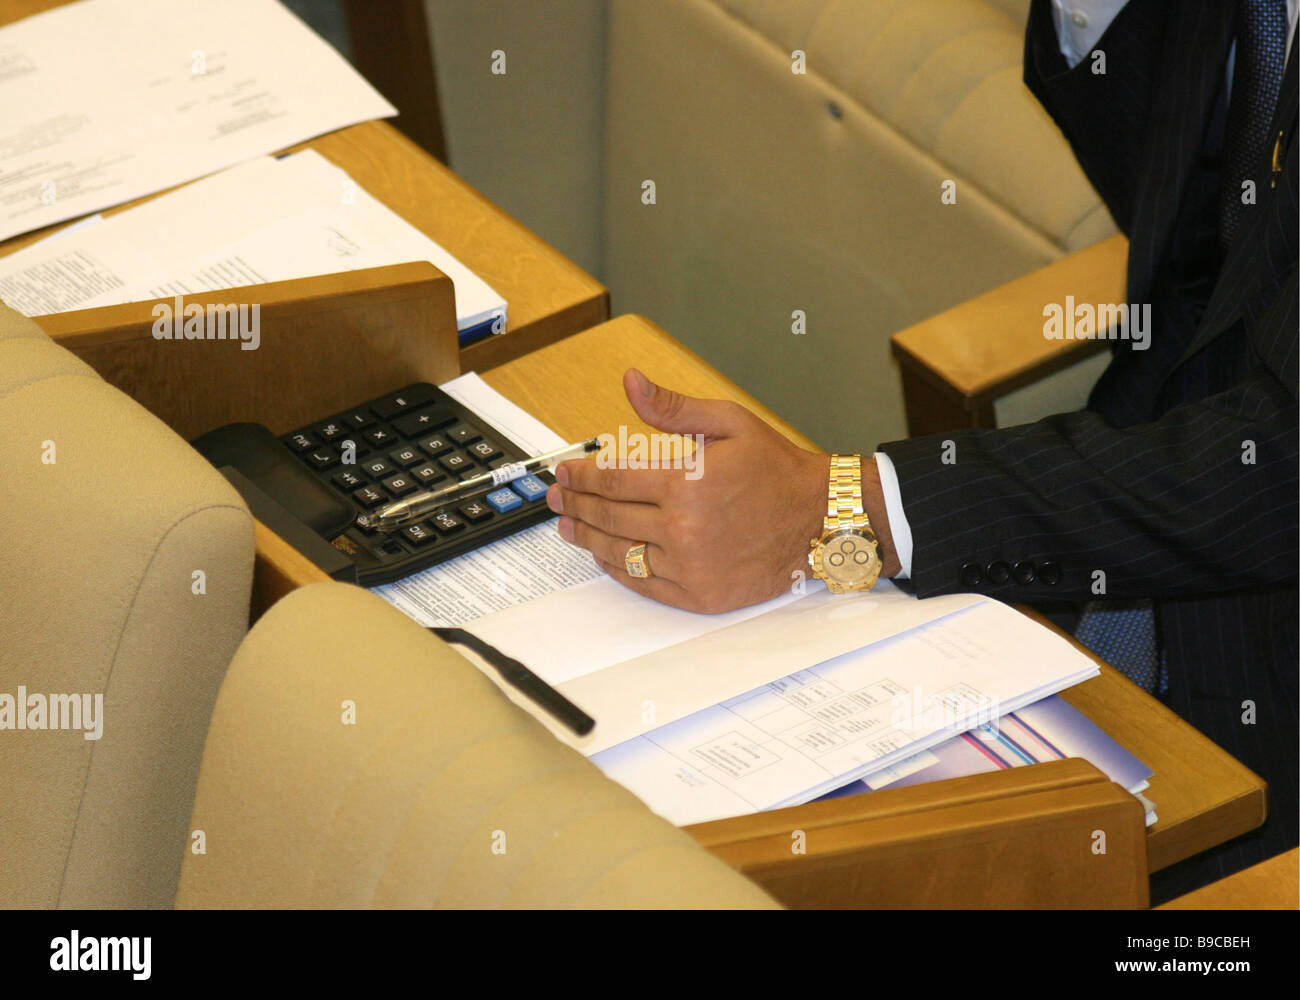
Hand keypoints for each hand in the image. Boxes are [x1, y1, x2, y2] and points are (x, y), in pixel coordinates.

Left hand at [546, 369, 898, 612]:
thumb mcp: (729, 423)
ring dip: (586, 536)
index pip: (612, 477)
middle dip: (575, 502)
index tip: (565, 470)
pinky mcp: (698, 594)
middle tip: (556, 495)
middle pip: (608, 514)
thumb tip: (631, 384)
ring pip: (618, 551)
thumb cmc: (778, 470)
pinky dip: (618, 569)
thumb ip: (674, 408)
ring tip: (568, 524)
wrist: (820, 519)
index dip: (581, 473)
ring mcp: (689, 565)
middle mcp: (683, 526)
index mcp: (687, 480)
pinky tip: (604, 555)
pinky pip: (644, 583)